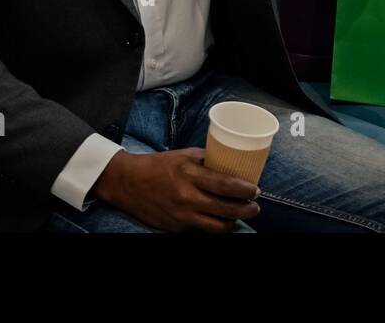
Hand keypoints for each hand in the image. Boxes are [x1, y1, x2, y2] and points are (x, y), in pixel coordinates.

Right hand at [92, 147, 260, 231]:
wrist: (128, 183)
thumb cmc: (158, 165)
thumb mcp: (183, 155)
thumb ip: (207, 159)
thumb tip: (231, 163)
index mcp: (190, 174)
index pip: (226, 185)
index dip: (245, 190)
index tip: (256, 190)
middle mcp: (187, 196)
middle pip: (226, 209)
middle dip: (246, 209)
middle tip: (255, 206)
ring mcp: (182, 215)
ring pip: (217, 226)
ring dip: (234, 222)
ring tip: (242, 215)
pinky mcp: (176, 228)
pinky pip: (202, 229)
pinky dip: (216, 226)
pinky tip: (222, 220)